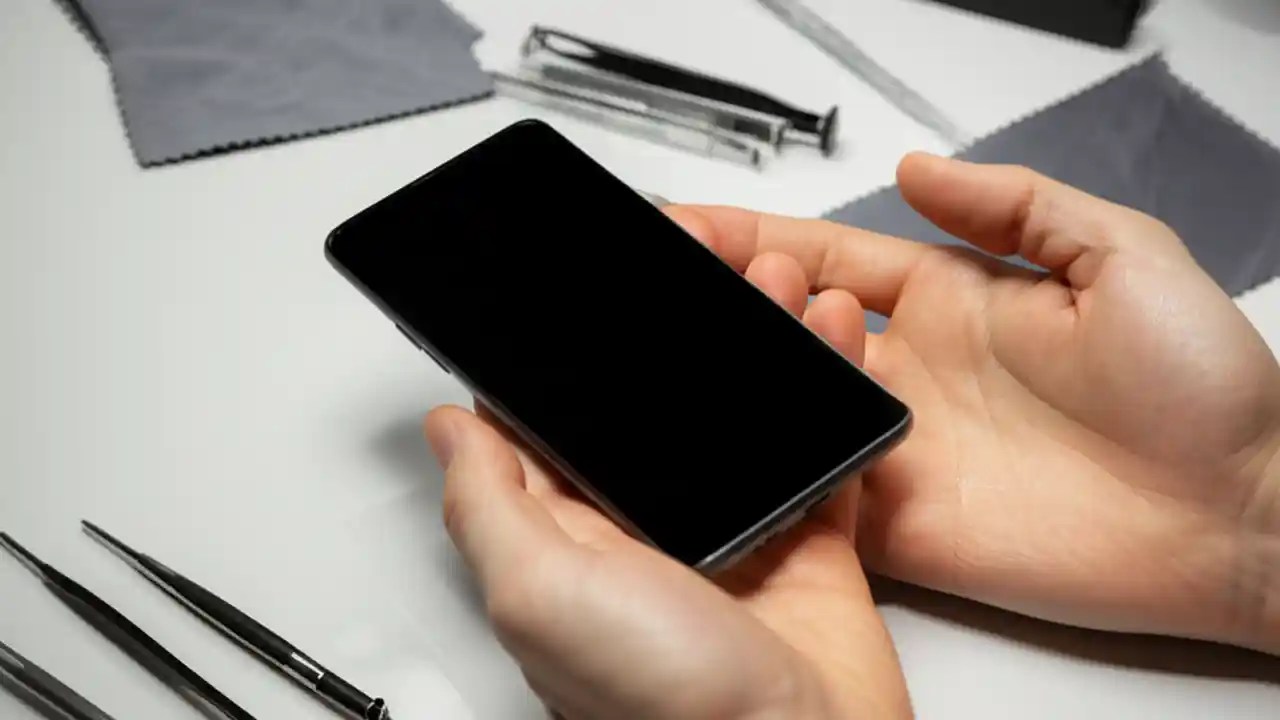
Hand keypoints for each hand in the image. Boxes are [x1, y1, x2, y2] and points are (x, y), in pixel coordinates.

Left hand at [423, 261, 910, 718]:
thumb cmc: (670, 704)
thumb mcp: (542, 592)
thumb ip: (488, 505)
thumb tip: (446, 428)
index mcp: (570, 538)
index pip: (548, 426)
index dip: (563, 356)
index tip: (586, 288)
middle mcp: (644, 532)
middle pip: (650, 407)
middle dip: (676, 332)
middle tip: (703, 262)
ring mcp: (727, 532)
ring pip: (735, 414)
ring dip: (756, 345)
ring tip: (774, 281)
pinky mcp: (802, 540)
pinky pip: (814, 448)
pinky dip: (828, 390)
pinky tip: (831, 338)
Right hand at [669, 153, 1279, 654]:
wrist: (1237, 519)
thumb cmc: (1203, 391)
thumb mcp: (1123, 256)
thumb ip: (1016, 205)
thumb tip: (918, 168)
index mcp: (953, 300)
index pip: (829, 257)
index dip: (758, 238)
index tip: (694, 224)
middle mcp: (915, 371)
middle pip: (791, 326)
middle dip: (730, 296)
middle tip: (684, 274)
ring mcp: (902, 448)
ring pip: (791, 404)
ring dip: (747, 371)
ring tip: (715, 337)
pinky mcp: (902, 524)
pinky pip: (814, 492)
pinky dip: (774, 467)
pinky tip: (741, 433)